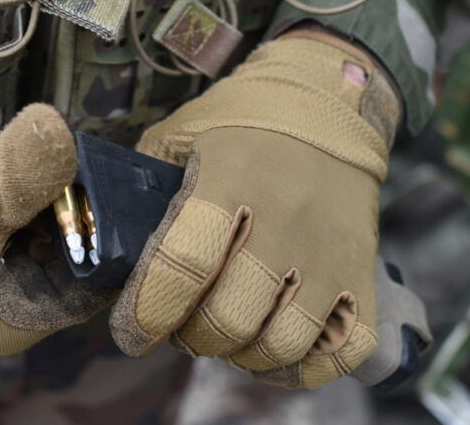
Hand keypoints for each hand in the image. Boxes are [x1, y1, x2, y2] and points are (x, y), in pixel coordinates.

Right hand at [0, 104, 110, 353]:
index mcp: (15, 318)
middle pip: (58, 237)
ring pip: (20, 213)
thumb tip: (66, 130)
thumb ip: (18, 171)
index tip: (90, 167)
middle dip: (34, 190)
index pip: (91, 276)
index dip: (97, 221)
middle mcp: (2, 302)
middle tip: (6, 161)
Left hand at [109, 30, 399, 387]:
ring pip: (279, 344)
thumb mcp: (179, 135)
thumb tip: (106, 256)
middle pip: (227, 318)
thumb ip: (142, 190)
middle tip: (181, 324)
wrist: (328, 102)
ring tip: (225, 331)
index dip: (147, 312)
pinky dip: (297, 367)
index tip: (130, 332)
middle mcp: (283, 219)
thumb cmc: (238, 122)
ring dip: (239, 354)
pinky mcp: (362, 273)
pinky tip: (272, 343)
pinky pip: (338, 354)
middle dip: (190, 338)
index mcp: (228, 178)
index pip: (182, 263)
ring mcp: (328, 251)